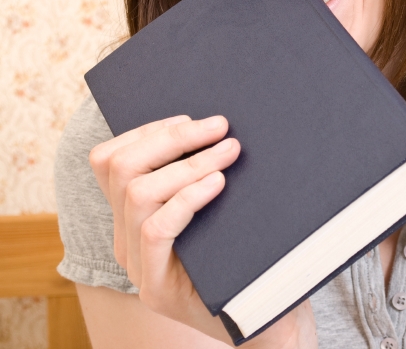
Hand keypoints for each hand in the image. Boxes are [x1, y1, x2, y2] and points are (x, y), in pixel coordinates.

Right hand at [89, 116, 316, 347]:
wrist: (265, 318)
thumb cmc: (247, 252)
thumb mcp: (216, 204)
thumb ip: (201, 171)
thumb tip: (217, 120)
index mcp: (131, 214)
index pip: (109, 160)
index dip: (146, 129)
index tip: (190, 117)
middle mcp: (125, 238)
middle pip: (120, 167)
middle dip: (171, 137)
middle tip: (219, 126)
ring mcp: (136, 265)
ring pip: (137, 193)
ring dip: (189, 162)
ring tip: (229, 151)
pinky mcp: (156, 288)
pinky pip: (157, 229)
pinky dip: (188, 197)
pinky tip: (219, 184)